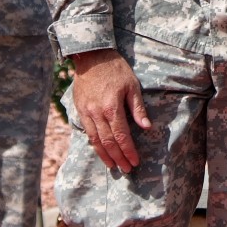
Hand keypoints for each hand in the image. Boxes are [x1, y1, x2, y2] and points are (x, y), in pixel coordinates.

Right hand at [69, 49, 150, 172]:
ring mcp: (86, 112)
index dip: (128, 151)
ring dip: (105, 155)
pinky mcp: (80, 110)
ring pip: (95, 140)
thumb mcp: (132, 85)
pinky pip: (87, 132)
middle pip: (108, 142)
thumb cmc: (116, 69)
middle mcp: (97, 113)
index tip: (135, 162)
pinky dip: (94, 144)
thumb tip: (146, 127)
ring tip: (113, 166)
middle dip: (118, 157)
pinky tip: (100, 151)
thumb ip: (138, 108)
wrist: (92, 57)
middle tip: (126, 169)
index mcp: (111, 107)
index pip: (121, 136)